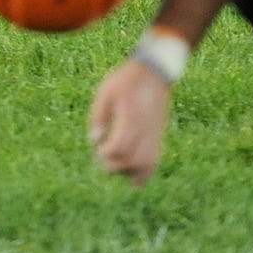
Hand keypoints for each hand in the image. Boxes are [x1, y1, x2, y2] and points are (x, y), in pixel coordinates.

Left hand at [86, 58, 174, 185]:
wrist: (154, 73)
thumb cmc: (126, 80)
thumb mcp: (106, 92)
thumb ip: (99, 116)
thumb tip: (94, 141)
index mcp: (131, 118)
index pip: (120, 147)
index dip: (106, 153)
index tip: (99, 149)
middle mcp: (145, 130)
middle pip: (133, 161)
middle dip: (115, 166)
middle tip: (104, 158)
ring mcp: (155, 134)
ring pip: (147, 165)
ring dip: (130, 172)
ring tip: (117, 168)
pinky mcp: (158, 136)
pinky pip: (155, 161)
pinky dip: (145, 173)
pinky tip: (134, 179)